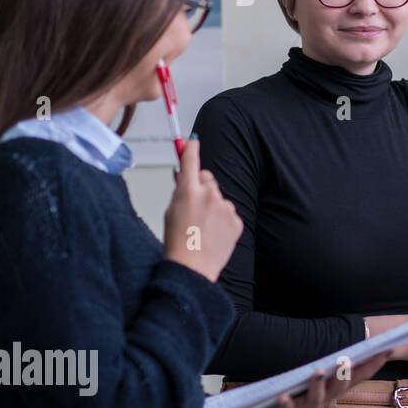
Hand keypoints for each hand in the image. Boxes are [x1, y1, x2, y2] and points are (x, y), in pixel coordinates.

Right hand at [163, 139, 242, 282]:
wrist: (193, 267)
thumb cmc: (177, 241)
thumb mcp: (171, 210)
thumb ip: (180, 190)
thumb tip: (183, 175)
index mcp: (188, 191)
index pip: (190, 160)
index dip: (191, 149)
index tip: (192, 141)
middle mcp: (209, 195)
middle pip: (207, 178)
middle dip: (201, 185)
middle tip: (193, 204)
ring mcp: (225, 207)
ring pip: (219, 197)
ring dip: (213, 205)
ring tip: (202, 225)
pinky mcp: (237, 219)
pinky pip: (229, 212)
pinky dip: (222, 219)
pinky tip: (213, 232)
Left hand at [263, 353, 388, 407]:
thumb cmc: (308, 398)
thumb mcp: (326, 385)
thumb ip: (337, 368)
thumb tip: (353, 344)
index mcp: (337, 389)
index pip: (360, 376)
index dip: (375, 363)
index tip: (388, 348)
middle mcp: (327, 398)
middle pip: (340, 388)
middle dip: (344, 375)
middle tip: (347, 361)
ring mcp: (309, 407)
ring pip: (316, 397)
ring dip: (318, 385)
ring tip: (318, 372)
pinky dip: (286, 402)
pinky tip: (283, 396)